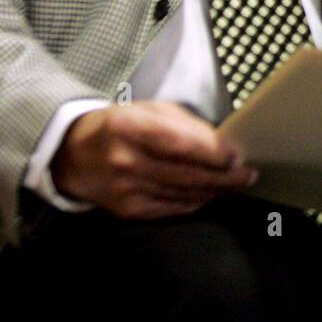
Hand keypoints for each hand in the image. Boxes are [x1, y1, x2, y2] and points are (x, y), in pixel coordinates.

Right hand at [51, 101, 256, 218]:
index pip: (180, 143)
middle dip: (224, 176)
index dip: (213, 152)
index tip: (237, 155)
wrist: (74, 154)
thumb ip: (184, 124)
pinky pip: (172, 208)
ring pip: (183, 194)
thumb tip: (222, 144)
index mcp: (129, 127)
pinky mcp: (128, 211)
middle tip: (248, 174)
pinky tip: (210, 193)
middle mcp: (125, 161)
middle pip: (186, 174)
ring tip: (236, 183)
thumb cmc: (120, 126)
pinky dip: (196, 201)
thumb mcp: (148, 111)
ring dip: (215, 190)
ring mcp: (125, 190)